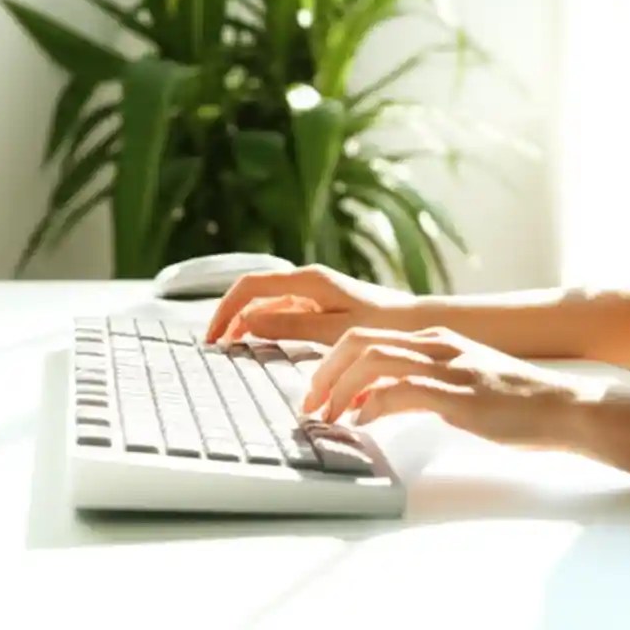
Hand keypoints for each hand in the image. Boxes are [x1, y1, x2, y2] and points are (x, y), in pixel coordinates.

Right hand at [205, 264, 414, 344]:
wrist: (416, 325)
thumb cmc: (382, 326)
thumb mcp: (334, 332)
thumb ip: (290, 326)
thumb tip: (248, 323)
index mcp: (308, 280)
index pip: (250, 286)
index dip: (226, 309)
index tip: (214, 337)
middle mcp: (307, 281)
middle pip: (255, 293)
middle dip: (231, 316)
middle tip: (216, 347)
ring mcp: (313, 293)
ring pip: (267, 305)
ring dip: (246, 323)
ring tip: (231, 348)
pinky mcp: (321, 306)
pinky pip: (283, 313)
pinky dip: (266, 327)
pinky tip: (260, 346)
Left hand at [304, 325, 587, 446]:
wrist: (565, 407)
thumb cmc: (515, 403)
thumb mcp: (459, 385)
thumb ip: (415, 389)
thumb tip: (371, 404)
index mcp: (434, 339)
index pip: (366, 335)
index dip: (331, 361)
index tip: (316, 390)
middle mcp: (436, 344)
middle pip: (359, 339)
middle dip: (324, 370)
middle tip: (309, 403)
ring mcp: (448, 367)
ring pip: (373, 359)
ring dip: (339, 388)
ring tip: (327, 418)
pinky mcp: (459, 394)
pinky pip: (401, 390)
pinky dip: (371, 406)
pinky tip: (362, 424)